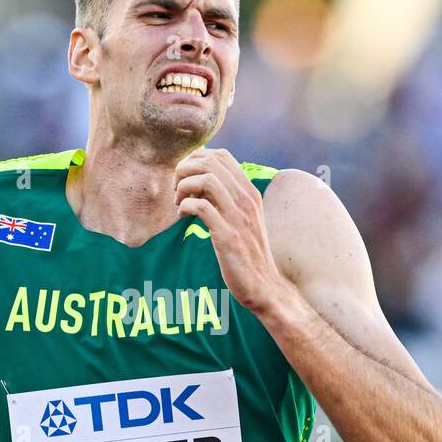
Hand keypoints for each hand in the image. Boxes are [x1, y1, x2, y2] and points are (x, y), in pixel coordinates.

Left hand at [173, 148, 288, 312]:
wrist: (264, 286)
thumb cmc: (248, 254)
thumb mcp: (243, 219)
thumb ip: (227, 199)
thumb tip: (201, 182)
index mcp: (250, 193)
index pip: (222, 155)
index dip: (197, 159)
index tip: (186, 178)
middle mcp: (246, 200)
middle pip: (210, 162)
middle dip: (185, 170)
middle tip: (177, 189)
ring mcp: (238, 217)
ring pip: (205, 179)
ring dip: (183, 187)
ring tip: (179, 203)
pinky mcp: (228, 236)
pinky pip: (201, 206)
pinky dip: (185, 206)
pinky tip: (183, 216)